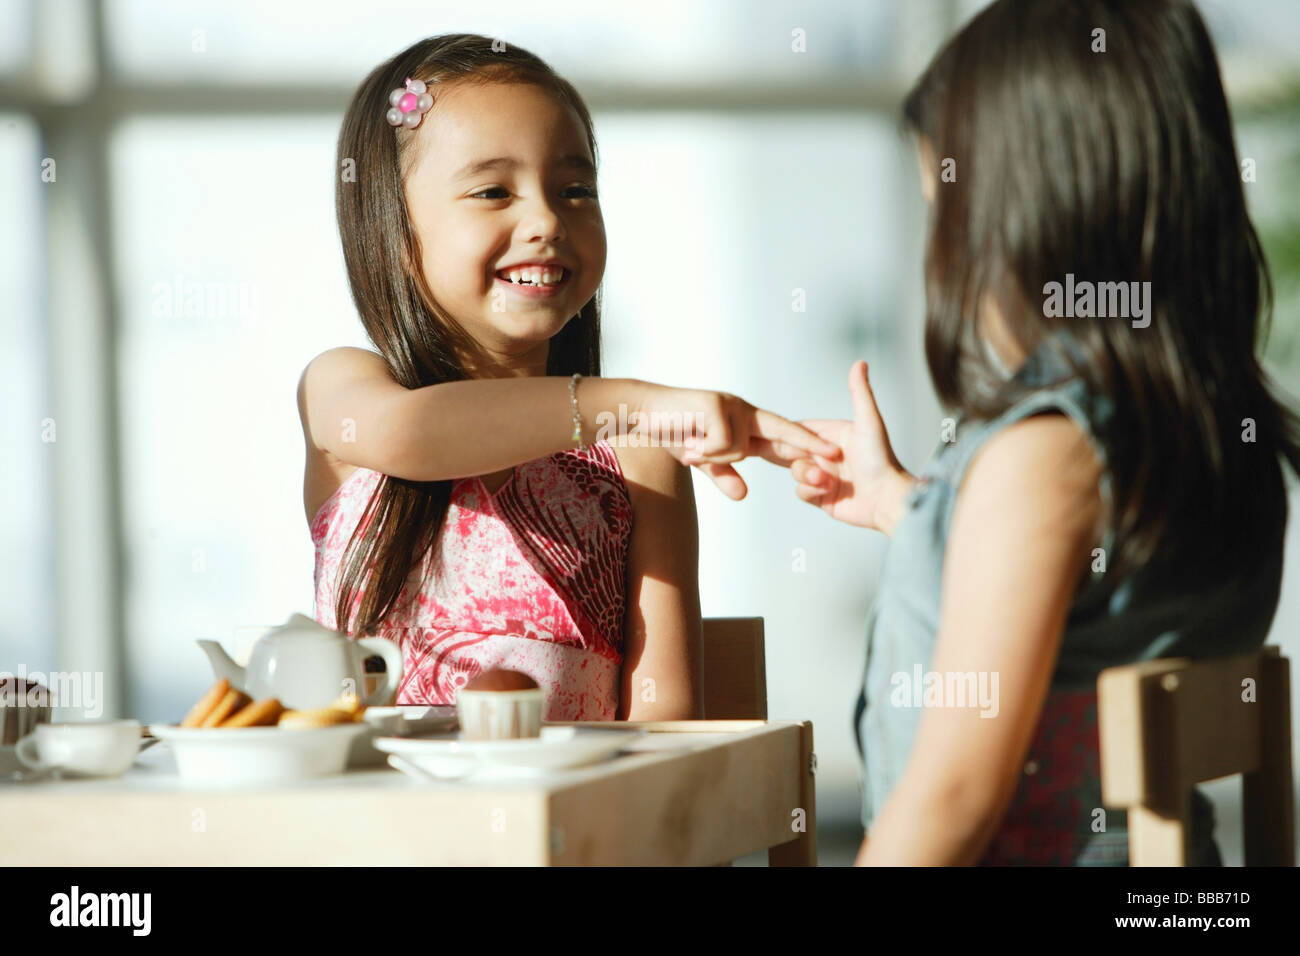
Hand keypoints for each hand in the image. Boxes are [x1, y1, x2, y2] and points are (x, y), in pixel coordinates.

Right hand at [632, 384, 842, 500]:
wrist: (643, 412)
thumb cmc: (673, 432)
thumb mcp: (701, 460)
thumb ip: (724, 475)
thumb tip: (743, 496)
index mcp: (744, 421)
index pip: (781, 434)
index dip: (806, 445)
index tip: (833, 455)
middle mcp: (742, 409)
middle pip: (780, 430)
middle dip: (807, 444)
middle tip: (834, 455)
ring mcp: (730, 404)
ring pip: (740, 449)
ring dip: (712, 456)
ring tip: (691, 446)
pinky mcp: (716, 404)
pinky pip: (722, 444)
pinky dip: (703, 450)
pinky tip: (687, 440)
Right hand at [790, 360, 914, 532]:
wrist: (887, 500)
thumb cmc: (882, 461)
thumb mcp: (869, 422)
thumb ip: (860, 393)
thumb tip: (859, 362)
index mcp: (834, 435)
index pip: (802, 429)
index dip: (790, 433)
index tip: (783, 435)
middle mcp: (827, 455)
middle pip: (793, 451)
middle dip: (797, 457)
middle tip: (811, 461)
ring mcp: (823, 476)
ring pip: (795, 471)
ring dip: (806, 475)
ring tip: (825, 479)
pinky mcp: (821, 497)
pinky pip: (801, 491)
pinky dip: (810, 490)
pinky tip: (827, 490)